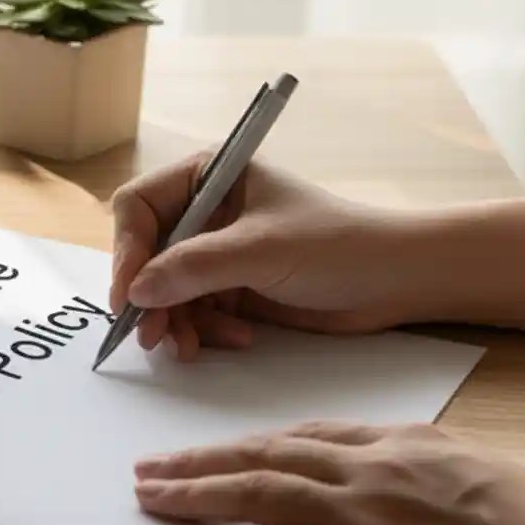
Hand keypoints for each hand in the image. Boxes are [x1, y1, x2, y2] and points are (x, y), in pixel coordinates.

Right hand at [109, 154, 450, 360]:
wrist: (397, 281)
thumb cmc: (336, 246)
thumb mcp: (259, 251)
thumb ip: (193, 268)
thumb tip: (136, 292)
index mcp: (208, 176)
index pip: (139, 207)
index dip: (127, 251)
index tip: (129, 295)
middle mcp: (206, 210)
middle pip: (146, 254)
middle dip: (150, 297)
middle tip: (152, 336)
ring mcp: (218, 250)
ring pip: (166, 290)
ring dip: (174, 321)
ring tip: (190, 347)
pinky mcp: (232, 286)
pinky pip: (192, 311)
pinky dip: (202, 330)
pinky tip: (234, 339)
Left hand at [134, 421, 524, 524]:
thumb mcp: (467, 464)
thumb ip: (406, 455)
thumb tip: (363, 454)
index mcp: (395, 443)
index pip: (300, 435)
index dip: (244, 443)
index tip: (206, 449)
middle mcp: (370, 473)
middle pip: (264, 456)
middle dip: (199, 459)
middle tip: (150, 466)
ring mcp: (364, 521)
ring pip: (260, 494)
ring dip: (195, 493)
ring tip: (150, 495)